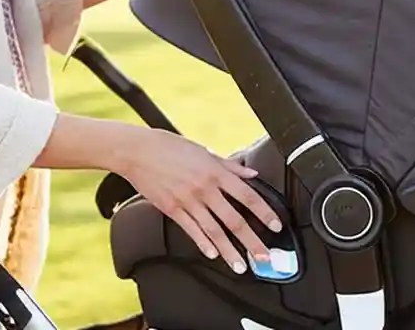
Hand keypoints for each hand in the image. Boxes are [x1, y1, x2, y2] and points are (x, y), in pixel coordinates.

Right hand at [117, 127, 282, 273]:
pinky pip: (191, 230)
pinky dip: (203, 243)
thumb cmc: (170, 147)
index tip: (276, 225)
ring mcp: (188, 200)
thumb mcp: (204, 151)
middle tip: (264, 258)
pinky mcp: (171, 209)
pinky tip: (213, 255)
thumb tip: (252, 173)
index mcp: (216, 172)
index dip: (265, 212)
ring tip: (241, 266)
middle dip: (252, 241)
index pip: (248, 196)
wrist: (137, 151)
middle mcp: (205, 188)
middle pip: (234, 220)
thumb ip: (230, 165)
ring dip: (229, 251)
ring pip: (214, 231)